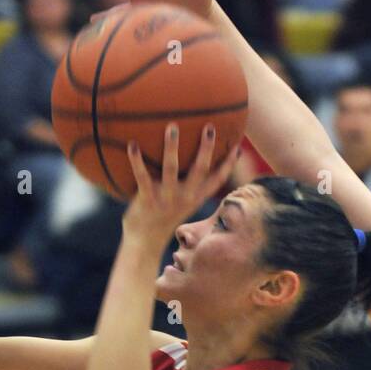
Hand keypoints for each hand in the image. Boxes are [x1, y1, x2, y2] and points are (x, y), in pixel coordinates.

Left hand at [123, 122, 238, 245]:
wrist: (144, 242)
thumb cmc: (162, 217)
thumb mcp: (181, 203)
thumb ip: (188, 186)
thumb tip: (189, 161)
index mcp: (195, 198)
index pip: (217, 180)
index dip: (229, 164)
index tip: (237, 145)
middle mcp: (184, 197)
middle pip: (200, 170)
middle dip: (206, 148)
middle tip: (209, 126)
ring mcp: (166, 199)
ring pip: (171, 169)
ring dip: (172, 147)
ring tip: (172, 126)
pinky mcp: (147, 200)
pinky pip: (142, 176)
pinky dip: (136, 160)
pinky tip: (133, 144)